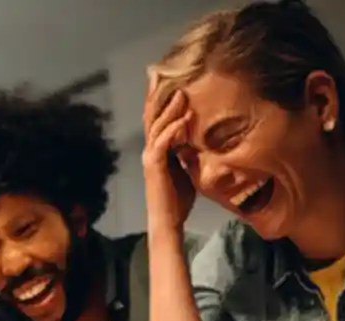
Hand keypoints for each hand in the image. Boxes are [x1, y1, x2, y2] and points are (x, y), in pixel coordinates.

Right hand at [141, 72, 195, 233]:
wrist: (168, 220)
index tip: (168, 83)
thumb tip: (195, 142)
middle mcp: (149, 150)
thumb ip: (186, 154)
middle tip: (164, 76)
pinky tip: (185, 119)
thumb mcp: (185, 171)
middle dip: (157, 96)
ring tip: (182, 94)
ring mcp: (150, 157)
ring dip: (170, 109)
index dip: (160, 101)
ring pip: (157, 126)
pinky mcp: (154, 165)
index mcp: (156, 151)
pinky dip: (174, 129)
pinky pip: (164, 142)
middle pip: (151, 117)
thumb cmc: (177, 200)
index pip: (156, 120)